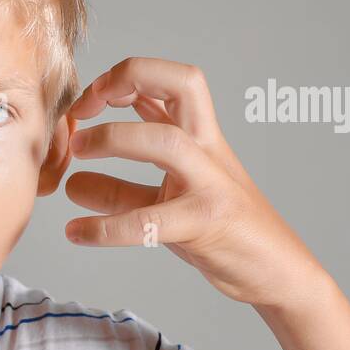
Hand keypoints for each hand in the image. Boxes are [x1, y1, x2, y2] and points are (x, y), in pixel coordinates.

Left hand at [63, 57, 324, 308]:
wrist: (276, 273)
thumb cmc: (221, 232)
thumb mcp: (167, 201)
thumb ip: (120, 189)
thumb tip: (73, 184)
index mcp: (201, 138)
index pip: (171, 80)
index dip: (125, 76)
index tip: (87, 102)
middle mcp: (208, 151)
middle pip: (181, 85)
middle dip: (126, 81)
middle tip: (81, 110)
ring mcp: (211, 184)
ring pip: (166, 142)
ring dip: (114, 138)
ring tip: (74, 154)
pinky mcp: (205, 224)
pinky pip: (149, 220)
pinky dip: (107, 227)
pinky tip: (77, 233)